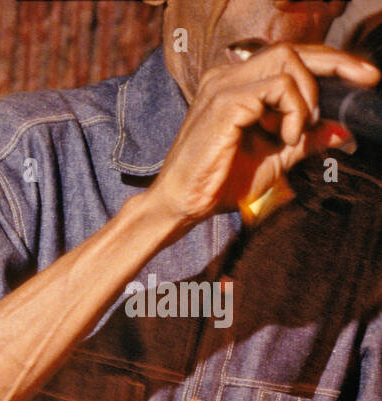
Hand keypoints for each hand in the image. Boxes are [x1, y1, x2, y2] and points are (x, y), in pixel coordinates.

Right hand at [149, 44, 378, 229]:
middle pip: (292, 49)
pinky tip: (282, 138)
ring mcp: (222, 86)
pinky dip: (292, 112)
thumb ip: (305, 140)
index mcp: (234, 84)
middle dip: (333, 65)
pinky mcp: (224, 103)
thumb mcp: (275, 159)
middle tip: (360, 85)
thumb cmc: (217, 184)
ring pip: (288, 63)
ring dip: (306, 97)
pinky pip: (277, 88)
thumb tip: (341, 129)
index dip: (332, 61)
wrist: (181, 206)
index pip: (290, 57)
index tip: (366, 76)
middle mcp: (226, 77)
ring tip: (297, 132)